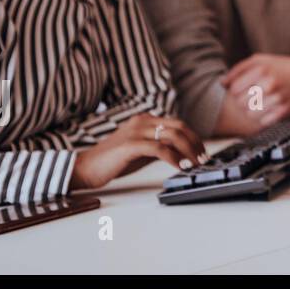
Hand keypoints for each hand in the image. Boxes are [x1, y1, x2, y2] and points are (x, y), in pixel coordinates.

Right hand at [70, 114, 204, 189]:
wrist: (86, 168)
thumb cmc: (114, 161)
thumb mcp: (142, 150)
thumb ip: (159, 146)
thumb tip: (182, 153)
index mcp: (145, 120)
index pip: (178, 124)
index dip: (193, 138)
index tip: (202, 152)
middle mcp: (143, 121)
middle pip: (179, 128)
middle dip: (195, 144)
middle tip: (203, 159)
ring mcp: (136, 131)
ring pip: (172, 136)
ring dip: (188, 151)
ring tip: (194, 164)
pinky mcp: (130, 145)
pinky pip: (159, 148)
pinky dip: (174, 158)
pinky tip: (180, 167)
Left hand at [221, 54, 289, 126]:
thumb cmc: (281, 67)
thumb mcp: (260, 60)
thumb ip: (239, 69)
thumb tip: (222, 83)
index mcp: (261, 69)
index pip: (234, 90)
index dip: (235, 91)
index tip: (241, 89)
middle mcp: (270, 84)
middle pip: (240, 103)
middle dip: (242, 101)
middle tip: (249, 97)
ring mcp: (278, 98)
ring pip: (250, 114)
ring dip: (250, 111)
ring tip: (256, 104)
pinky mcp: (285, 110)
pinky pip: (262, 121)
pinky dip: (261, 117)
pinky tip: (266, 109)